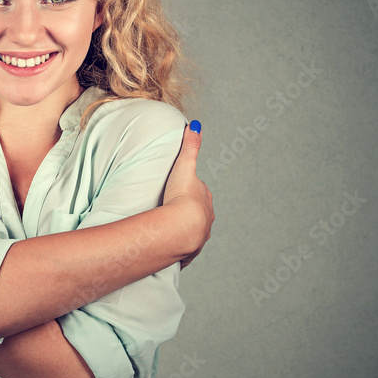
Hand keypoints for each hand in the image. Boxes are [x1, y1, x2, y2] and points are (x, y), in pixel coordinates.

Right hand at [162, 123, 214, 267]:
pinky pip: (184, 249)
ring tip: (170, 229)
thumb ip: (190, 146)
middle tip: (173, 209)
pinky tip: (171, 248)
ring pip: (193, 231)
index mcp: (205, 198)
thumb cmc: (181, 197)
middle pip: (199, 212)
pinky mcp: (189, 251)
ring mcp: (200, 236)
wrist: (180, 228)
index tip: (180, 190)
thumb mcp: (185, 166)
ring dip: (184, 230)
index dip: (191, 190)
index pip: (200, 192)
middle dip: (189, 211)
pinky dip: (179, 248)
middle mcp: (207, 217)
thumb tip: (195, 125)